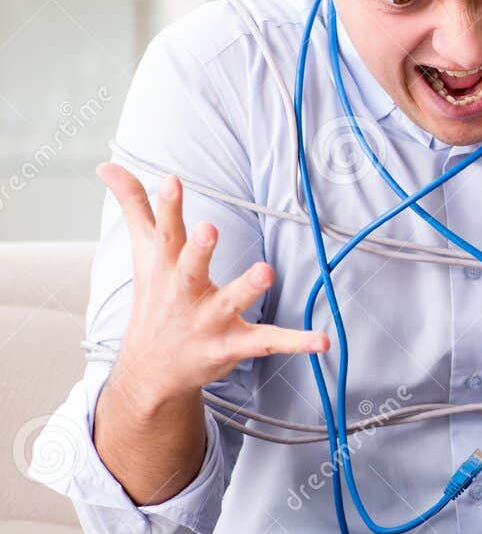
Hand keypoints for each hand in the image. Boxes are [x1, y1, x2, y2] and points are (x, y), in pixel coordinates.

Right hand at [95, 162, 328, 410]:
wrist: (152, 368)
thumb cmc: (156, 299)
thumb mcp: (143, 253)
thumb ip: (134, 207)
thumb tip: (107, 165)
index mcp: (166, 267)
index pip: (166, 233)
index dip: (167, 207)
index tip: (172, 181)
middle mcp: (186, 292)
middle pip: (191, 267)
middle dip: (199, 249)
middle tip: (209, 227)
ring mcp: (210, 320)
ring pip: (231, 303)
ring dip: (248, 287)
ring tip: (266, 270)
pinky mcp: (233, 345)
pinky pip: (268, 341)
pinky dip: (296, 342)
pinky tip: (323, 341)